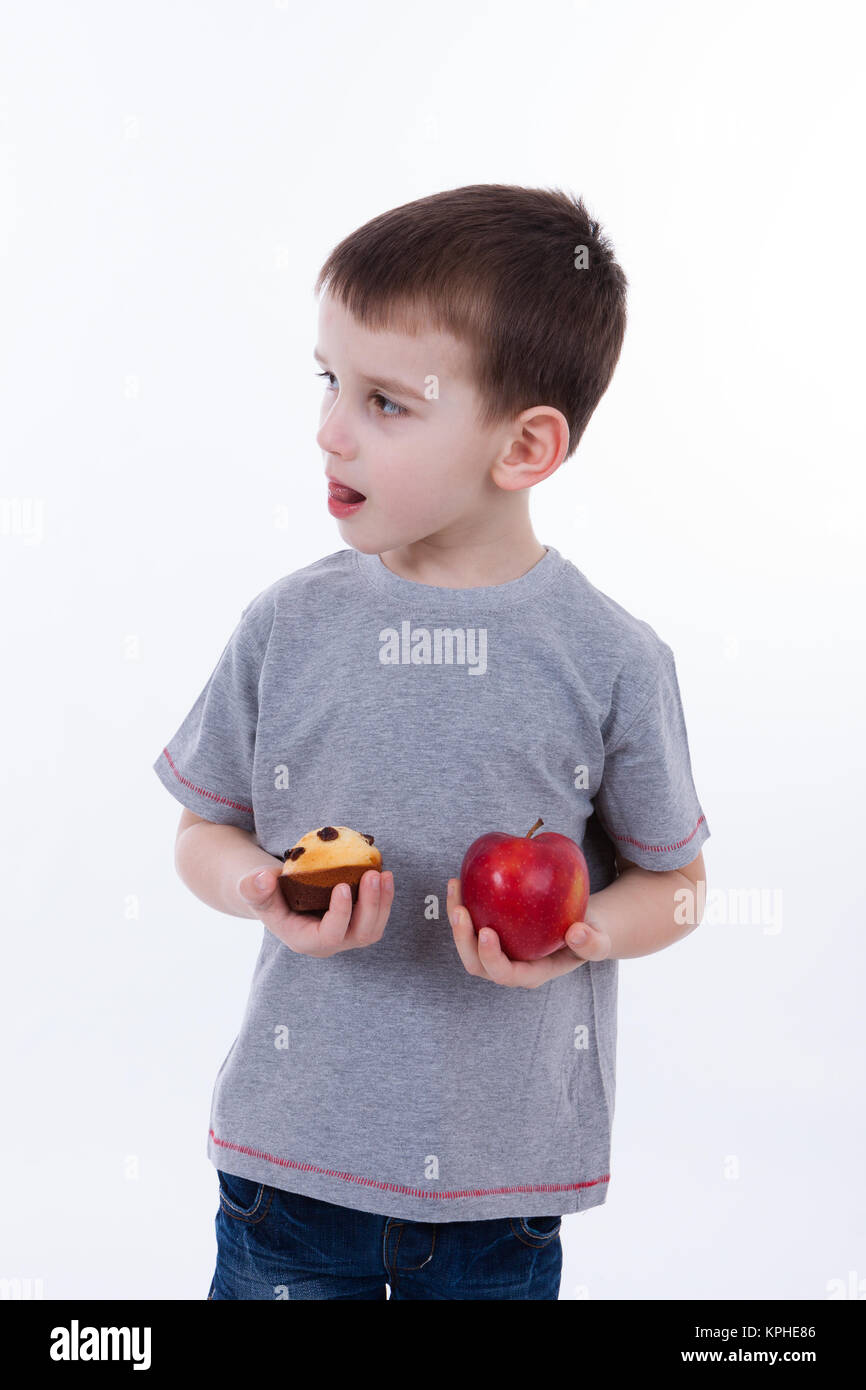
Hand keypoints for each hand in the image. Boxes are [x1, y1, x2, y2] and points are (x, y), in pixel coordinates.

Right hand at [238, 866, 394, 956]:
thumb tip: (263, 879)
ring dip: (382, 902)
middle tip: (372, 874)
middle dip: (370, 906)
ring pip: (373, 928)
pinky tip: (385, 875)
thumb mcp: (253, 889)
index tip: (342, 886)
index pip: (329, 935)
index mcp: (304, 940)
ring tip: (383, 874)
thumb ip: (253, 888)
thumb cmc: (266, 891)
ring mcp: (345, 934)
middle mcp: (329, 942)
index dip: (339, 914)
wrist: (278, 892)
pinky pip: (377, 916)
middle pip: (359, 935)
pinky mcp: (356, 922)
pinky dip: (384, 898)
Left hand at [446, 877, 610, 987]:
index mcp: (531, 973)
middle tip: (460, 910)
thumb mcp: (600, 938)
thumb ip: (594, 941)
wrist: (581, 924)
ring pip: (467, 942)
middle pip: (477, 964)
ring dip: (456, 918)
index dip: (492, 958)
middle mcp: (509, 965)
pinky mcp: (491, 930)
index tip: (488, 932)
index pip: (506, 974)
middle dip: (463, 940)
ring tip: (454, 887)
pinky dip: (462, 903)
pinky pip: (471, 922)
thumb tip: (576, 933)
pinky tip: (459, 880)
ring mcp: (497, 949)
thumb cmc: (589, 933)